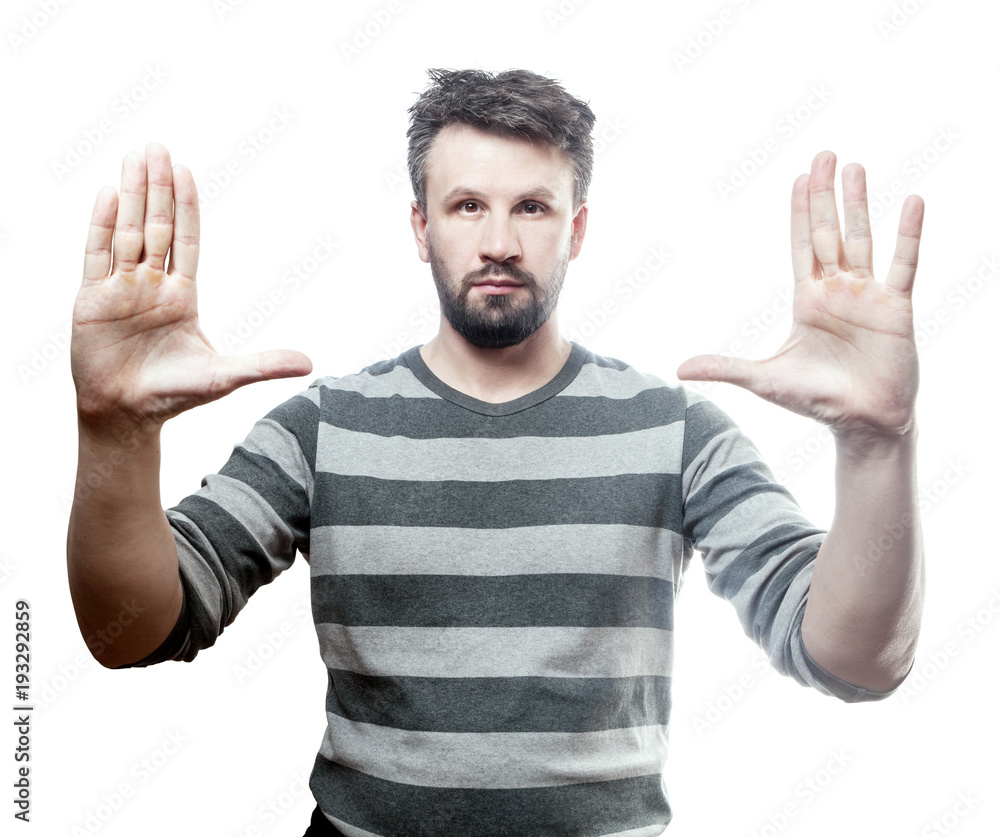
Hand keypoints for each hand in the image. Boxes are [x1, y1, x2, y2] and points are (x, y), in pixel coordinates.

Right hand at [71, 143, 311, 432]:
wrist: (126, 415)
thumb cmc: (174, 396)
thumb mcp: (224, 377)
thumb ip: (263, 366)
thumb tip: (309, 364)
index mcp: (181, 295)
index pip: (185, 240)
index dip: (186, 205)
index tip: (186, 171)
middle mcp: (151, 285)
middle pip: (155, 226)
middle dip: (157, 187)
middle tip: (158, 146)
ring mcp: (120, 289)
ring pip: (127, 231)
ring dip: (132, 194)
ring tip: (135, 156)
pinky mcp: (92, 301)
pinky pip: (97, 255)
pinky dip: (102, 225)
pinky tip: (109, 194)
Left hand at [677, 151, 923, 437]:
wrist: (861, 422)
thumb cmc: (815, 399)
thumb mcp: (765, 380)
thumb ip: (725, 368)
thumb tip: (679, 370)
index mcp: (807, 299)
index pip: (802, 245)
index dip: (800, 212)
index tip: (799, 177)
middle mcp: (837, 290)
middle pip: (830, 232)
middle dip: (825, 195)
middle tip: (824, 154)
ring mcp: (868, 296)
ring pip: (863, 239)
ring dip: (859, 204)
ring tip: (855, 167)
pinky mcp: (897, 308)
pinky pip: (905, 264)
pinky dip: (908, 234)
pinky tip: (911, 202)